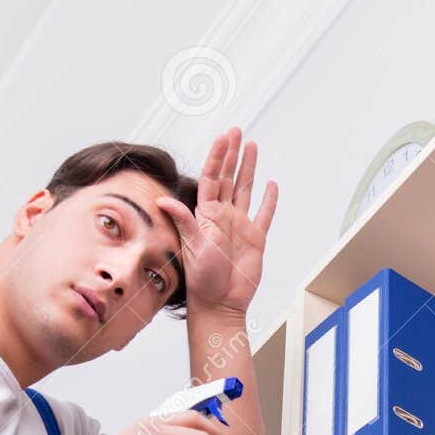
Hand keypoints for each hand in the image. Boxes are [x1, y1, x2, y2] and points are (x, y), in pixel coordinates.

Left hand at [157, 126, 278, 316]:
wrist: (220, 303)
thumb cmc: (202, 279)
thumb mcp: (192, 247)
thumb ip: (184, 221)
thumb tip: (163, 201)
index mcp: (207, 215)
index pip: (213, 178)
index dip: (218, 156)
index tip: (224, 137)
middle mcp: (223, 216)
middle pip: (228, 177)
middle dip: (232, 154)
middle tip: (237, 131)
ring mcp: (240, 226)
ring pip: (245, 190)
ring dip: (248, 168)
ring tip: (252, 146)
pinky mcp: (256, 239)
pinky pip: (264, 214)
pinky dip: (269, 200)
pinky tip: (270, 185)